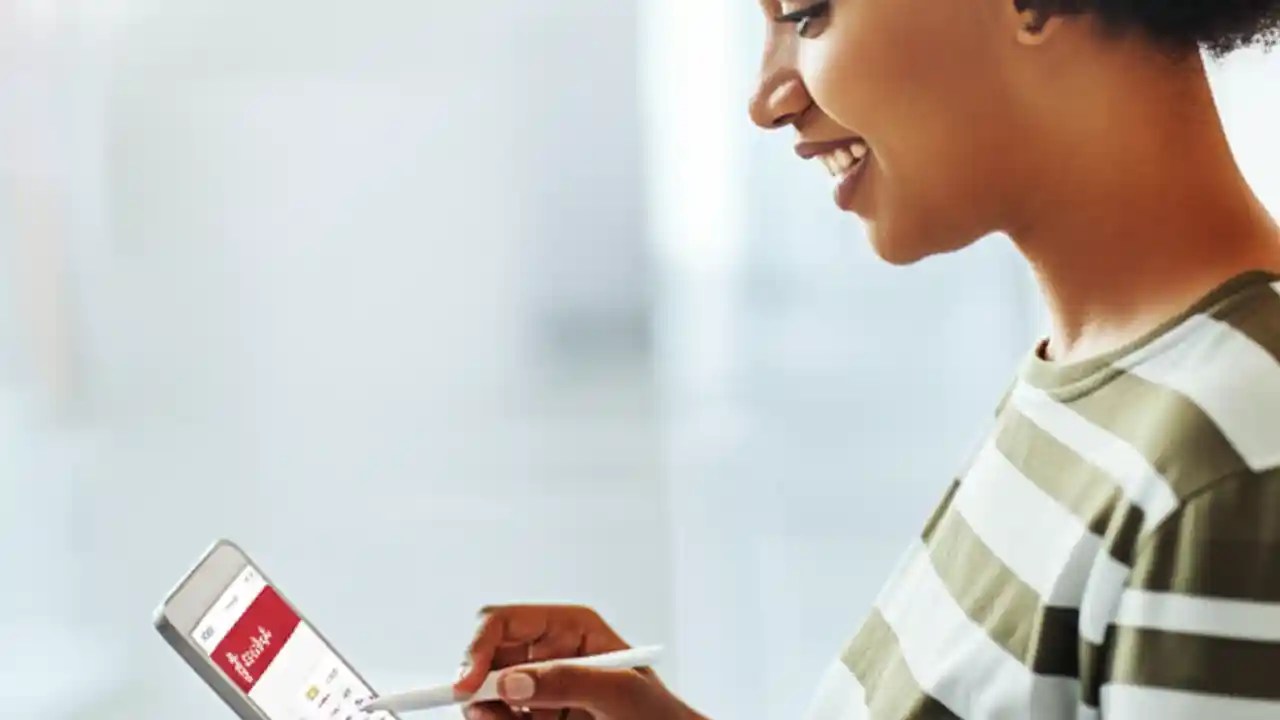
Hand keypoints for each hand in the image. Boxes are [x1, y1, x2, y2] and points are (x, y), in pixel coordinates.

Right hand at [453, 604, 702, 719]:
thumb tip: (512, 681)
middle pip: (485, 657)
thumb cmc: (660, 714)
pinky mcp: (536, 717)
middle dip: (474, 684)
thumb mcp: (622, 692)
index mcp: (569, 627)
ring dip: (484, 711)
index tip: (468, 683)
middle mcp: (547, 653)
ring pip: (484, 693)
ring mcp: (539, 687)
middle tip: (481, 715)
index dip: (478, 647)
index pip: (504, 621)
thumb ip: (568, 681)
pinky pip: (498, 717)